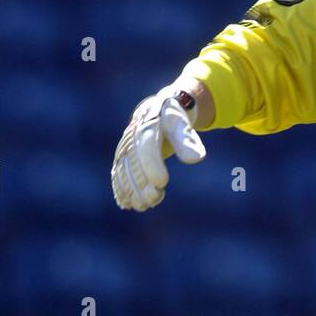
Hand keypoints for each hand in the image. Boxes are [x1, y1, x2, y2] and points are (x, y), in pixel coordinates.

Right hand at [111, 88, 205, 210]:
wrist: (158, 108)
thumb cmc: (175, 118)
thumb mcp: (183, 124)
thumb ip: (187, 140)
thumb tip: (197, 158)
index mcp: (149, 121)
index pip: (147, 144)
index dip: (152, 164)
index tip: (162, 183)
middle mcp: (133, 133)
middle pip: (134, 160)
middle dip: (141, 182)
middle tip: (153, 200)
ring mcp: (125, 144)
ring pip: (124, 168)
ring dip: (130, 189)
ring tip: (141, 207)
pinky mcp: (122, 154)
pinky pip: (118, 170)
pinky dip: (120, 187)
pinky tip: (125, 203)